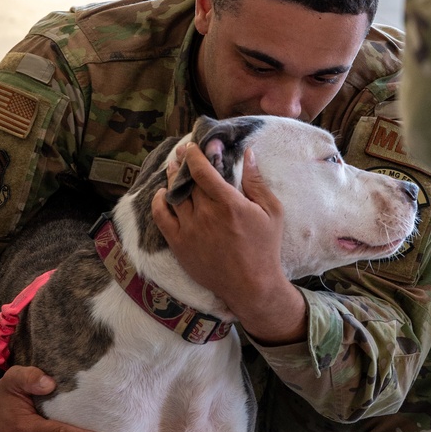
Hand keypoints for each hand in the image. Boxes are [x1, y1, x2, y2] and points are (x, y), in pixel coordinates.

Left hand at [150, 146, 307, 345]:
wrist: (251, 285)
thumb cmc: (265, 248)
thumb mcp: (271, 212)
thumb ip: (257, 181)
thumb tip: (248, 153)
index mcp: (228, 203)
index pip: (202, 169)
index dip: (194, 154)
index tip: (193, 146)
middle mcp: (206, 214)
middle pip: (187, 180)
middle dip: (182, 163)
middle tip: (181, 153)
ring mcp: (190, 229)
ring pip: (173, 195)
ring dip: (171, 179)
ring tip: (172, 169)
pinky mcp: (180, 244)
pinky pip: (161, 217)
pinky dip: (159, 202)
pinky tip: (162, 194)